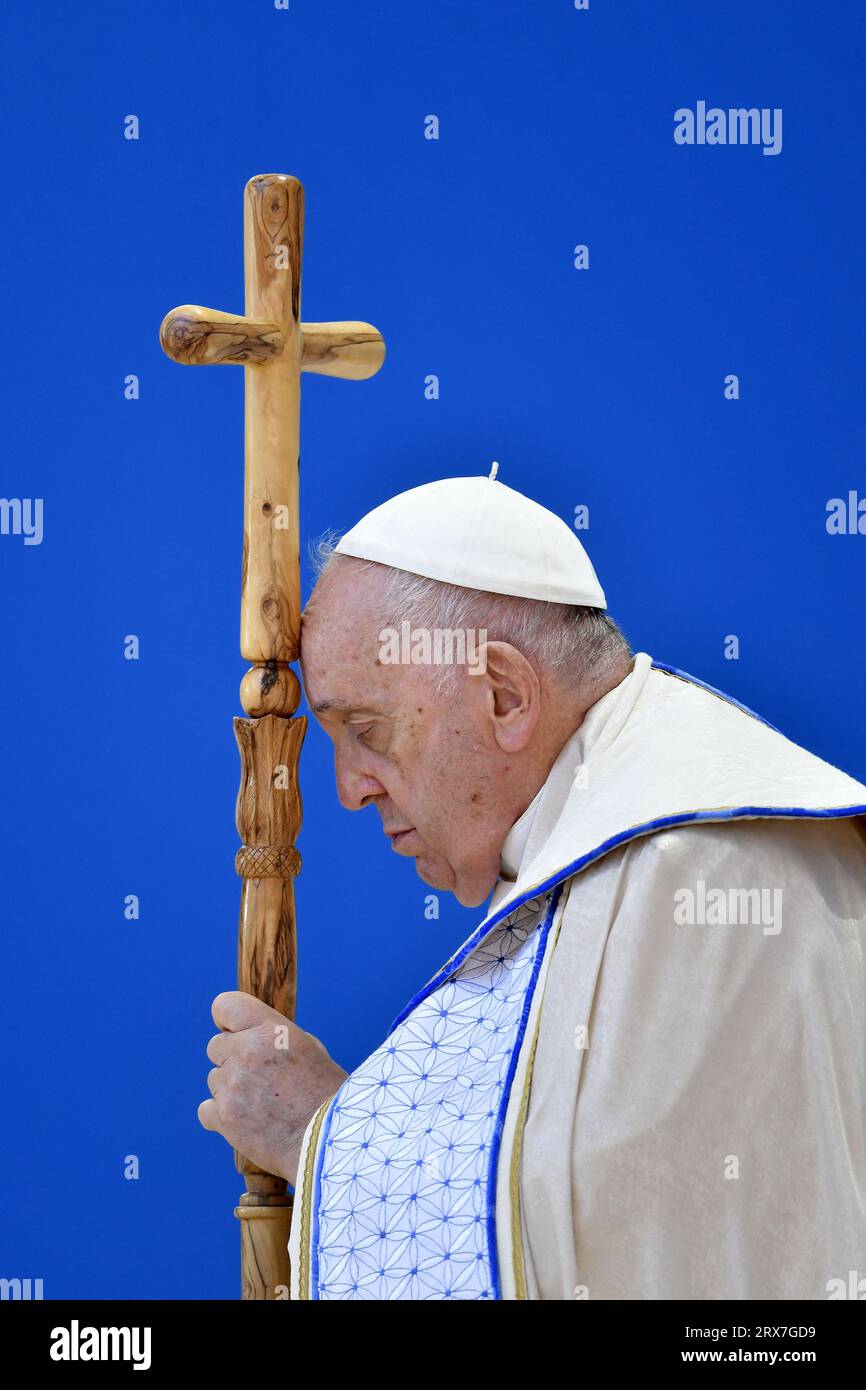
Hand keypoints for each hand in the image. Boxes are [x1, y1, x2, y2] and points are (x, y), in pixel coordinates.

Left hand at [198, 991, 347, 1186]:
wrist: (328, 1141)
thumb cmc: (326, 1095)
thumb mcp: (308, 1049)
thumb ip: (273, 1037)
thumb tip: (250, 1034)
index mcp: (270, 1030)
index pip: (225, 1005)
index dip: (227, 1019)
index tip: (234, 1031)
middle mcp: (246, 1052)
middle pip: (216, 1046)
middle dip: (232, 1058)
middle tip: (258, 1077)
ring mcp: (232, 1085)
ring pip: (214, 1079)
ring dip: (230, 1089)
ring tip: (261, 1105)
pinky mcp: (223, 1117)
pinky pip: (206, 1109)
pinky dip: (221, 1116)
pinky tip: (246, 1121)